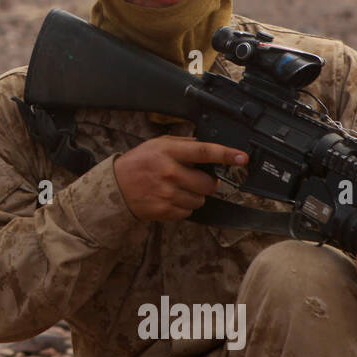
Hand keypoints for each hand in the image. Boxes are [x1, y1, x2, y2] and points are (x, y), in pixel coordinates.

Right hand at [112, 135, 247, 221]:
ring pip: (200, 200)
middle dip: (207, 183)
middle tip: (195, 179)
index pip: (204, 152)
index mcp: (169, 152)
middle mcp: (170, 173)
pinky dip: (183, 206)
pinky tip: (169, 198)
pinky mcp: (164, 210)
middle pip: (209, 184)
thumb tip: (209, 148)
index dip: (226, 155)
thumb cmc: (138, 163)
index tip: (242, 158)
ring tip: (177, 189)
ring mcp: (167, 194)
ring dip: (194, 196)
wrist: (114, 187)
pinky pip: (188, 212)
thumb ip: (183, 144)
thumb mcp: (158, 144)